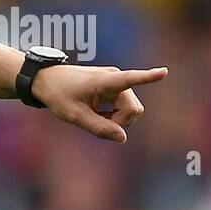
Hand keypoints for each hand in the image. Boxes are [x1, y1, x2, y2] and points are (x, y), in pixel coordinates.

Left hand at [32, 64, 168, 142]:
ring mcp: (117, 82)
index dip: (147, 77)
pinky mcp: (116, 87)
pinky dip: (114, 116)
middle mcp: (115, 78)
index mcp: (104, 81)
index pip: (129, 79)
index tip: (164, 71)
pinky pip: (124, 108)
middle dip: (120, 123)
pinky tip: (97, 114)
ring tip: (94, 116)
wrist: (46, 80)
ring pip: (131, 110)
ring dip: (116, 120)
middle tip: (97, 125)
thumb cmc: (58, 95)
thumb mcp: (74, 115)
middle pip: (133, 109)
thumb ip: (98, 128)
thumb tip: (122, 138)